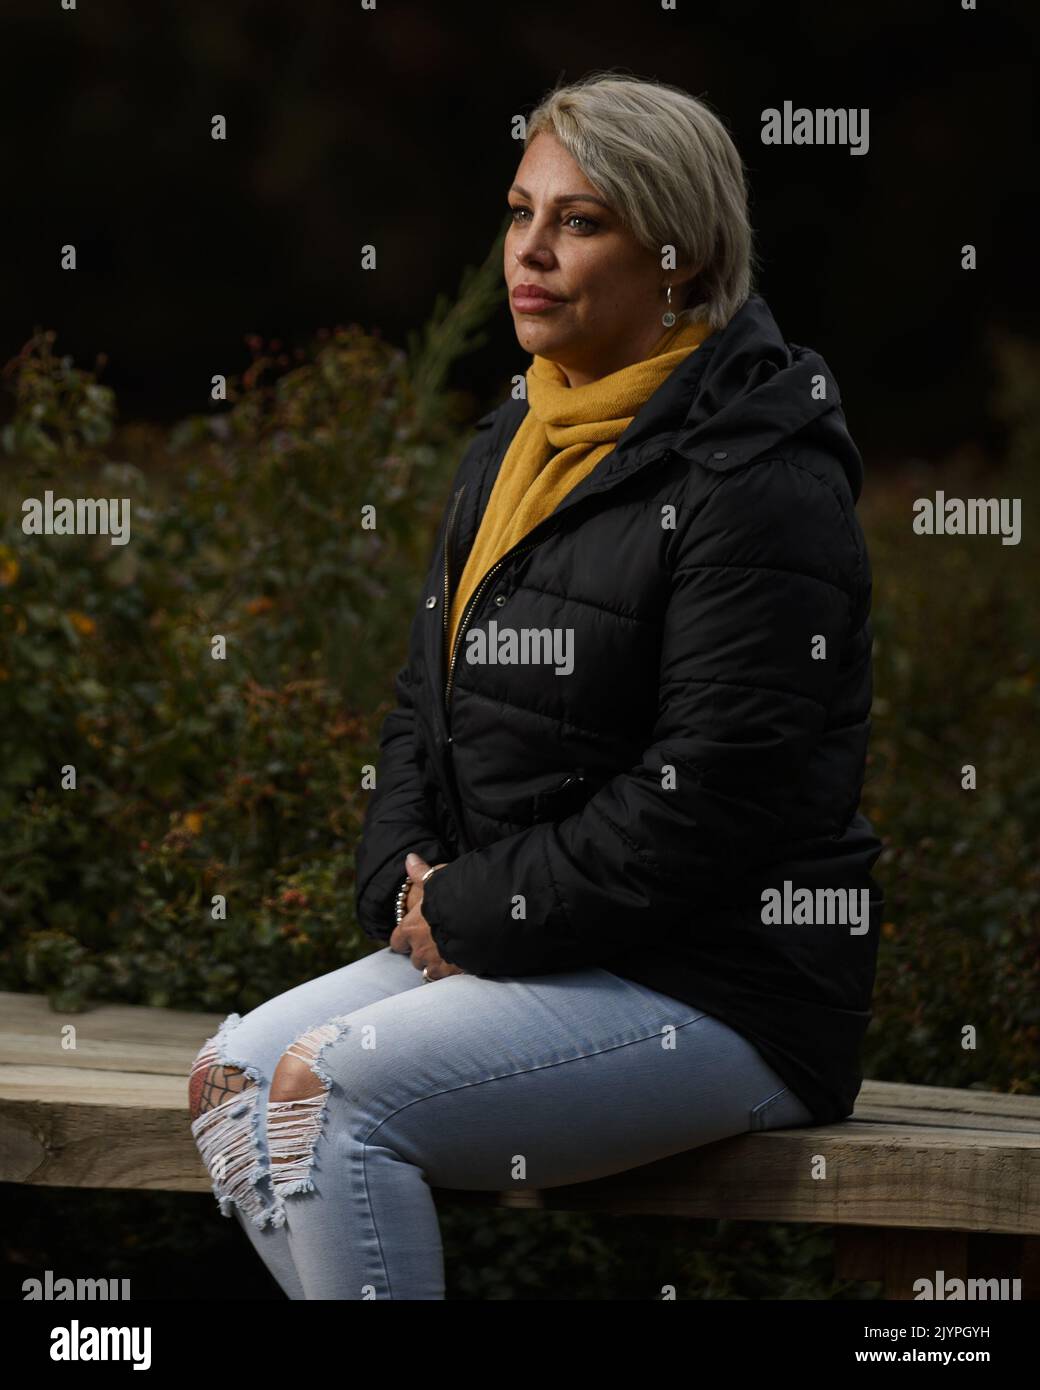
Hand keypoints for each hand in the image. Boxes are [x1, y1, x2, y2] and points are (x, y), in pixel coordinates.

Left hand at [389, 852, 464, 980]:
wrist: (483, 918)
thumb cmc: (458, 894)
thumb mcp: (438, 878)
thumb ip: (422, 873)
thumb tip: (410, 859)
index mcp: (411, 928)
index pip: (398, 940)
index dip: (405, 936)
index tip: (413, 932)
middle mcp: (420, 949)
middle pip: (414, 956)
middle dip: (422, 950)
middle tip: (437, 939)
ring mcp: (436, 963)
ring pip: (428, 969)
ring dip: (435, 962)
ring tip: (449, 952)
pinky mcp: (453, 973)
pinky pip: (445, 977)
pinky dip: (449, 971)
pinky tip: (459, 963)